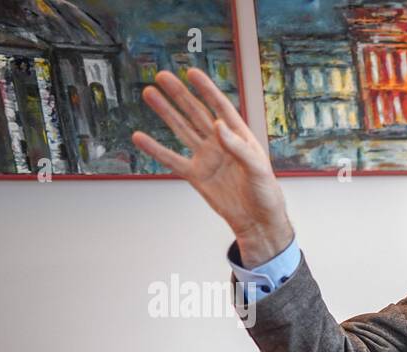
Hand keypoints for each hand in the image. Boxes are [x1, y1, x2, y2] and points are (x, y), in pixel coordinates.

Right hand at [132, 68, 292, 264]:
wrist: (258, 222)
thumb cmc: (266, 195)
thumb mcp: (259, 170)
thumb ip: (239, 148)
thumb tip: (217, 125)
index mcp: (239, 138)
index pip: (220, 107)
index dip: (206, 90)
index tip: (192, 73)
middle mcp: (220, 144)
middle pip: (196, 113)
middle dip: (180, 94)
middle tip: (162, 76)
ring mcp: (207, 158)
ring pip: (182, 130)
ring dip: (165, 113)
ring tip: (149, 94)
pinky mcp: (196, 175)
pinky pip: (172, 160)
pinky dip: (156, 150)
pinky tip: (140, 138)